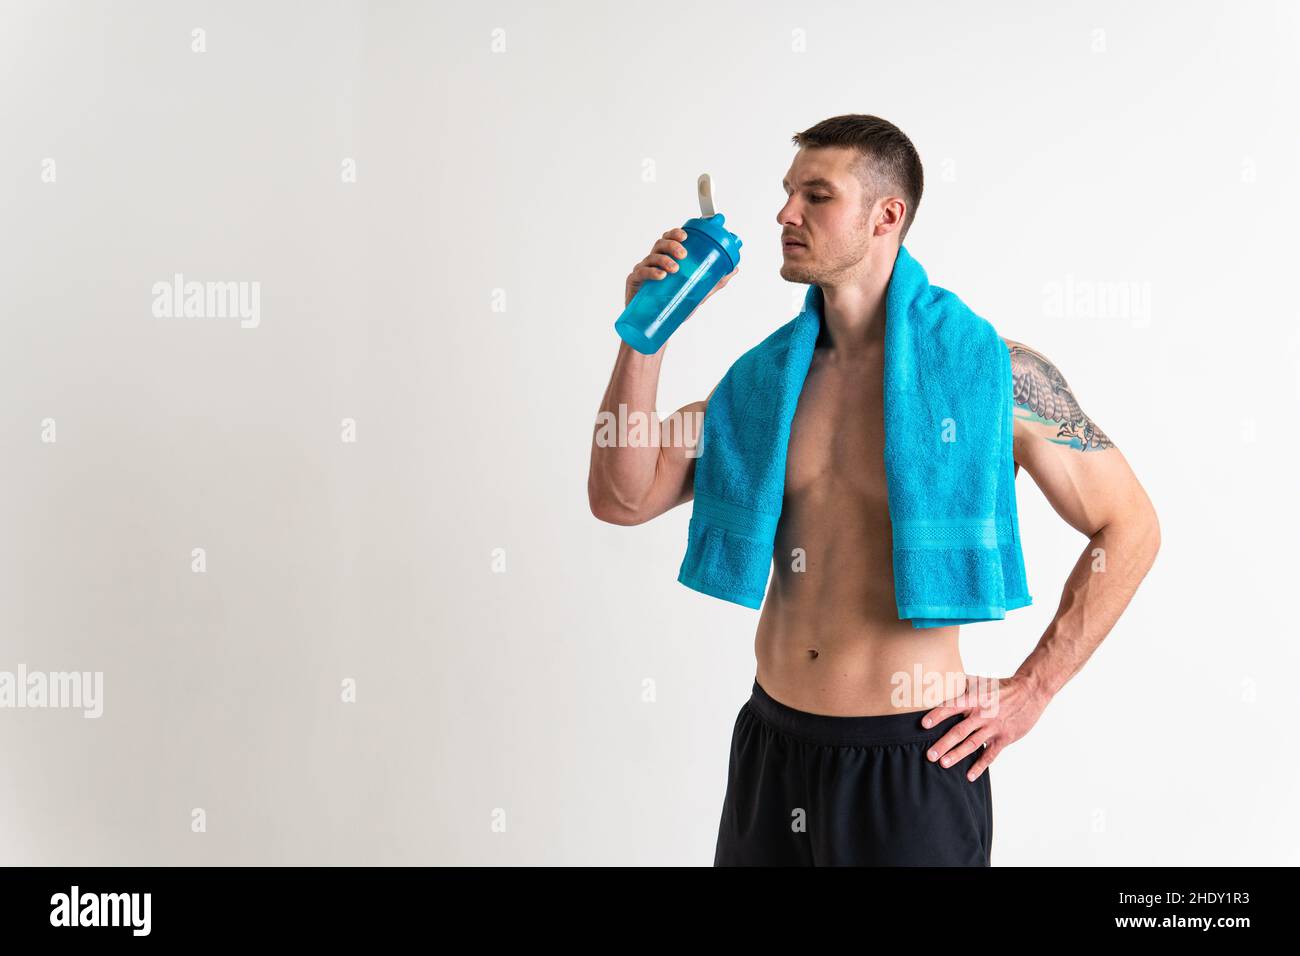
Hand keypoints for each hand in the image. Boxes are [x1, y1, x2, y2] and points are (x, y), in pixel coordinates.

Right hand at [624, 227, 738, 308]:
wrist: (657, 327)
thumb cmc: (673, 306)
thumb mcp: (697, 293)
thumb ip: (714, 281)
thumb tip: (734, 269)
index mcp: (668, 259)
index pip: (670, 239)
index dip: (676, 233)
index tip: (686, 235)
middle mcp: (655, 261)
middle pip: (660, 243)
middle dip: (672, 244)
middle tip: (684, 255)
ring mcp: (643, 271)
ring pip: (651, 257)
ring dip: (664, 259)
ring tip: (675, 269)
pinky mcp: (634, 283)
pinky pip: (640, 273)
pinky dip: (651, 272)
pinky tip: (661, 276)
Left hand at [920, 673, 1048, 781]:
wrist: (1029, 692)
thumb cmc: (1000, 686)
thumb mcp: (979, 681)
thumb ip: (959, 683)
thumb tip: (937, 679)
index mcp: (973, 699)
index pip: (952, 707)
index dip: (938, 715)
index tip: (924, 724)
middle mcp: (982, 714)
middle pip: (959, 730)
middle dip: (943, 743)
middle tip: (929, 755)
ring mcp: (993, 727)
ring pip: (972, 744)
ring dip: (957, 755)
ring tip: (943, 764)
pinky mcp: (1004, 738)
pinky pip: (990, 754)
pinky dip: (980, 766)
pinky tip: (970, 776)